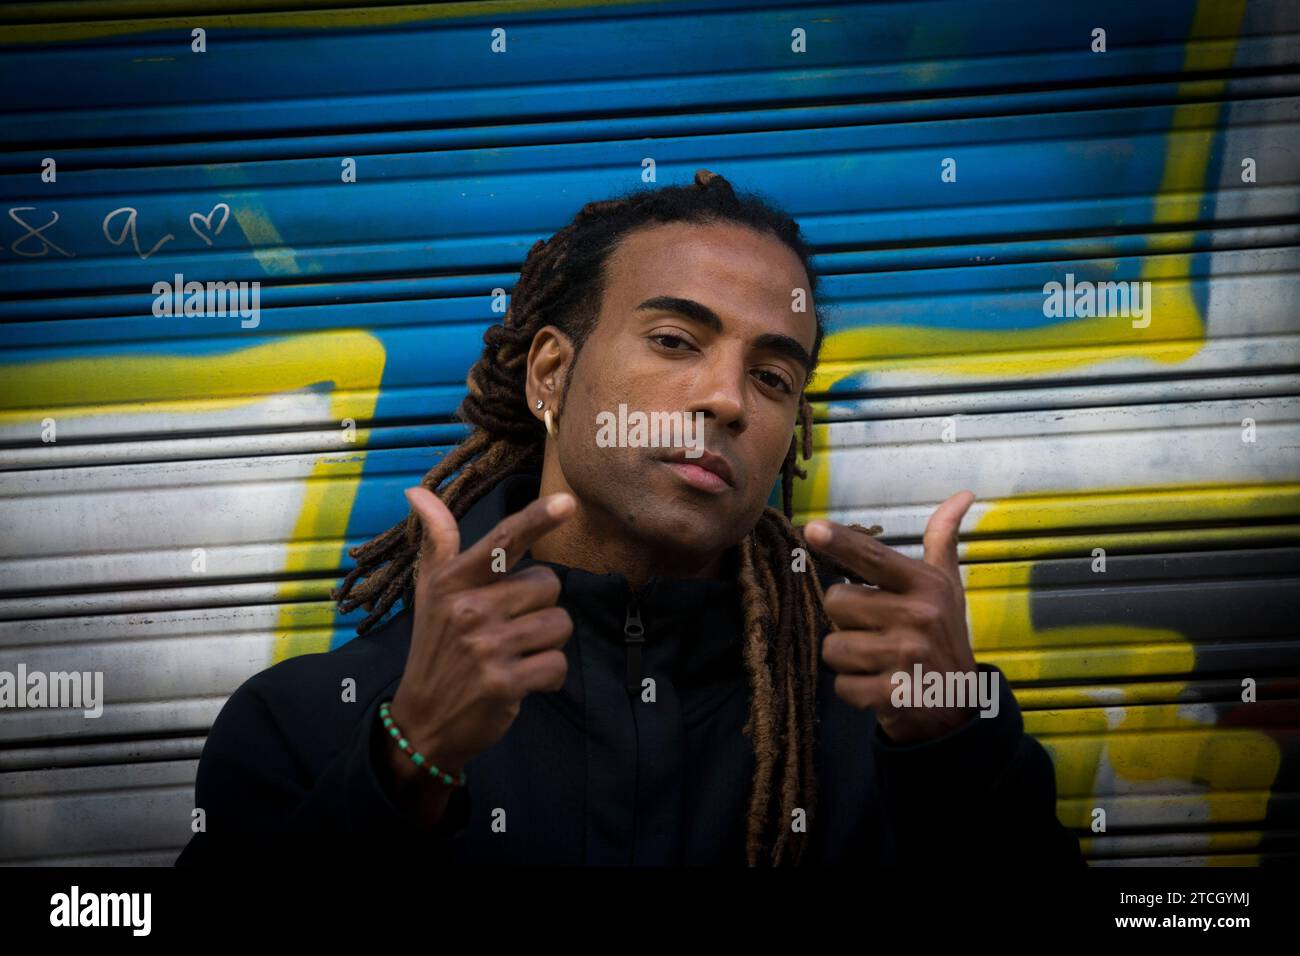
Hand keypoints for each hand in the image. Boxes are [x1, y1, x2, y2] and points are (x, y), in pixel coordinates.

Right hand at [388, 487, 576, 776]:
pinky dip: (549, 676)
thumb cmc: (435, 648)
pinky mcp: (504, 682)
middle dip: (539, 607)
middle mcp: (469, 609)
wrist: (422, 721)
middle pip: (548, 585)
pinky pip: (557, 664)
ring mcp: (486, 647)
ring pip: (558, 624)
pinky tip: (522, 681)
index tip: (568, 502)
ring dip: (546, 643)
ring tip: (514, 655)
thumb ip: (437, 542)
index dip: (538, 519)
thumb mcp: (430, 593)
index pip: (503, 542)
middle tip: (508, 630)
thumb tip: (418, 492)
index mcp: (454, 582)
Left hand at [803, 491, 977, 744]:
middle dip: (845, 619)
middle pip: (836, 602)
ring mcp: (905, 656)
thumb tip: (962, 494)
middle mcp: (918, 616)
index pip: (873, 558)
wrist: (959, 706)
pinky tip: (879, 687)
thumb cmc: (943, 635)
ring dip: (847, 658)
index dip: (841, 543)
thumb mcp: (947, 587)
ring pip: (833, 646)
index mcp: (925, 585)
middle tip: (874, 631)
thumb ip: (942, 540)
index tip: (812, 529)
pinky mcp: (894, 695)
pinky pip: (841, 685)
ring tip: (877, 661)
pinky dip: (853, 690)